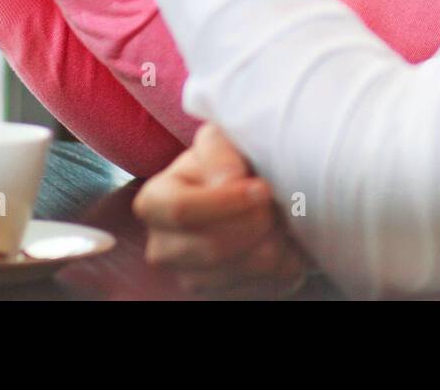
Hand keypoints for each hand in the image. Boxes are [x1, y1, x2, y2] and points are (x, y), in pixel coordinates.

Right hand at [133, 124, 309, 298]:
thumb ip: (218, 153)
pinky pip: (265, 288)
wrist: (241, 190)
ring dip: (275, 242)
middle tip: (277, 202)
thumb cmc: (225, 162)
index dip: (227, 201)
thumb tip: (229, 181)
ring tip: (282, 217)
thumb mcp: (216, 140)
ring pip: (244, 270)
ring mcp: (191, 279)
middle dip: (257, 222)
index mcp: (153, 203)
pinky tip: (285, 240)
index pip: (182, 210)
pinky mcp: (223, 298)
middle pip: (213, 247)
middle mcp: (163, 248)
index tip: (263, 188)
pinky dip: (285, 263)